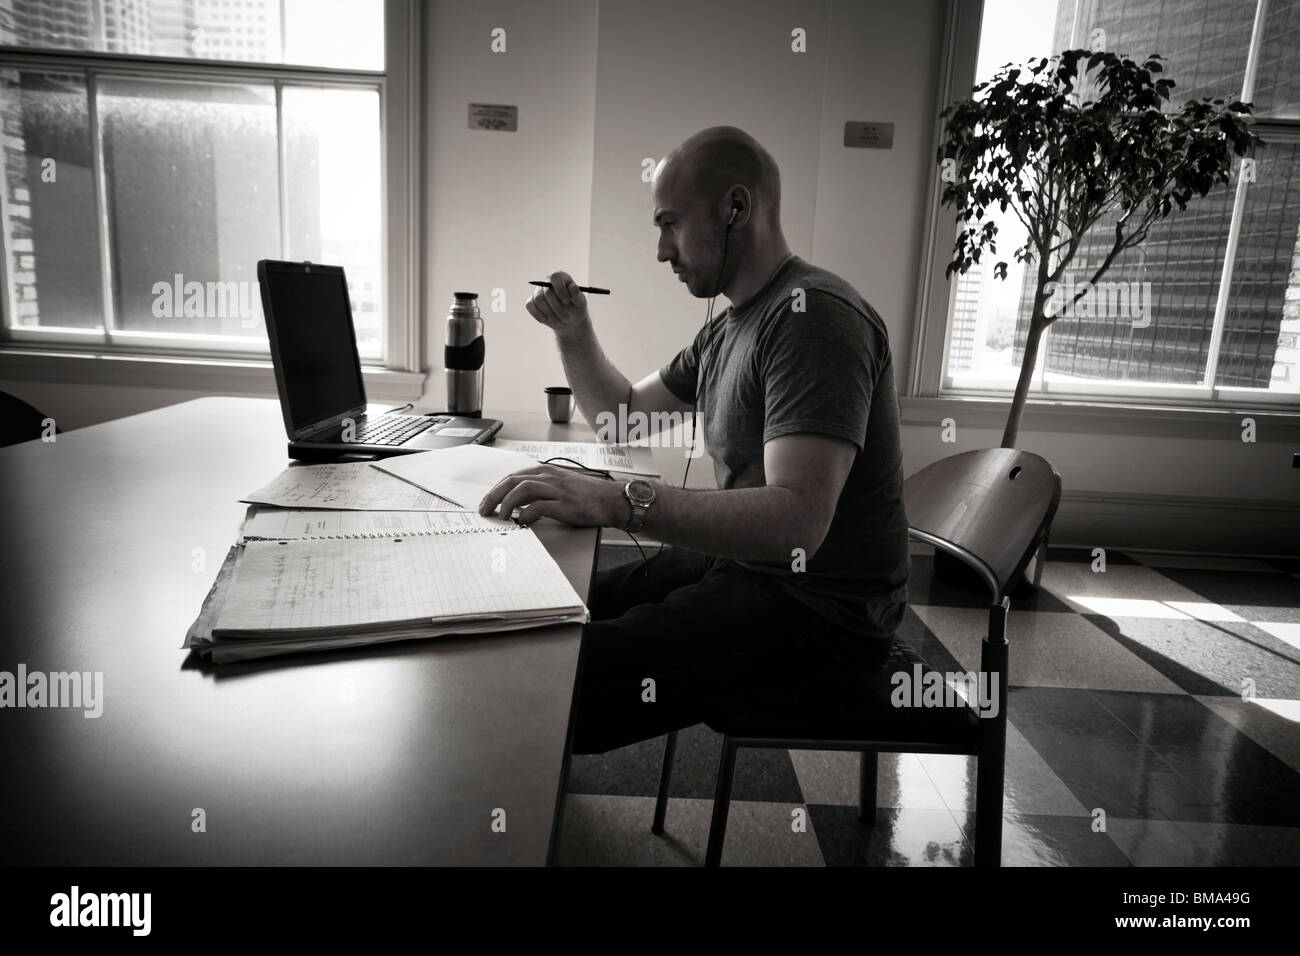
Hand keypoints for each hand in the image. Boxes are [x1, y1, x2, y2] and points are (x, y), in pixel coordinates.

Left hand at [478, 464, 626, 528]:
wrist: (612, 499)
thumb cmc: (588, 495)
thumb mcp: (561, 486)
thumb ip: (541, 490)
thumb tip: (518, 503)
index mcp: (547, 471)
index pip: (513, 476)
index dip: (497, 489)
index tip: (487, 501)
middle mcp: (549, 477)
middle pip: (513, 481)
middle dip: (494, 495)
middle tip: (485, 510)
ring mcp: (557, 489)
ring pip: (522, 490)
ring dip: (506, 503)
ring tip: (500, 516)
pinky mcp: (564, 504)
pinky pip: (539, 506)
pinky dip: (526, 514)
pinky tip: (522, 522)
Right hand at [526, 270, 591, 341]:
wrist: (569, 321)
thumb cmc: (576, 309)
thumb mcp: (580, 303)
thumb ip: (577, 295)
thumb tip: (572, 286)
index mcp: (561, 278)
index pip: (555, 277)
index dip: (560, 289)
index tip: (566, 301)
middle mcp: (547, 282)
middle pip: (547, 291)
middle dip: (557, 307)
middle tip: (566, 318)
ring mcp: (538, 291)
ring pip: (538, 299)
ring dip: (549, 313)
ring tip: (559, 321)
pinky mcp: (531, 301)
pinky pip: (530, 306)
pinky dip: (539, 315)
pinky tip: (548, 320)